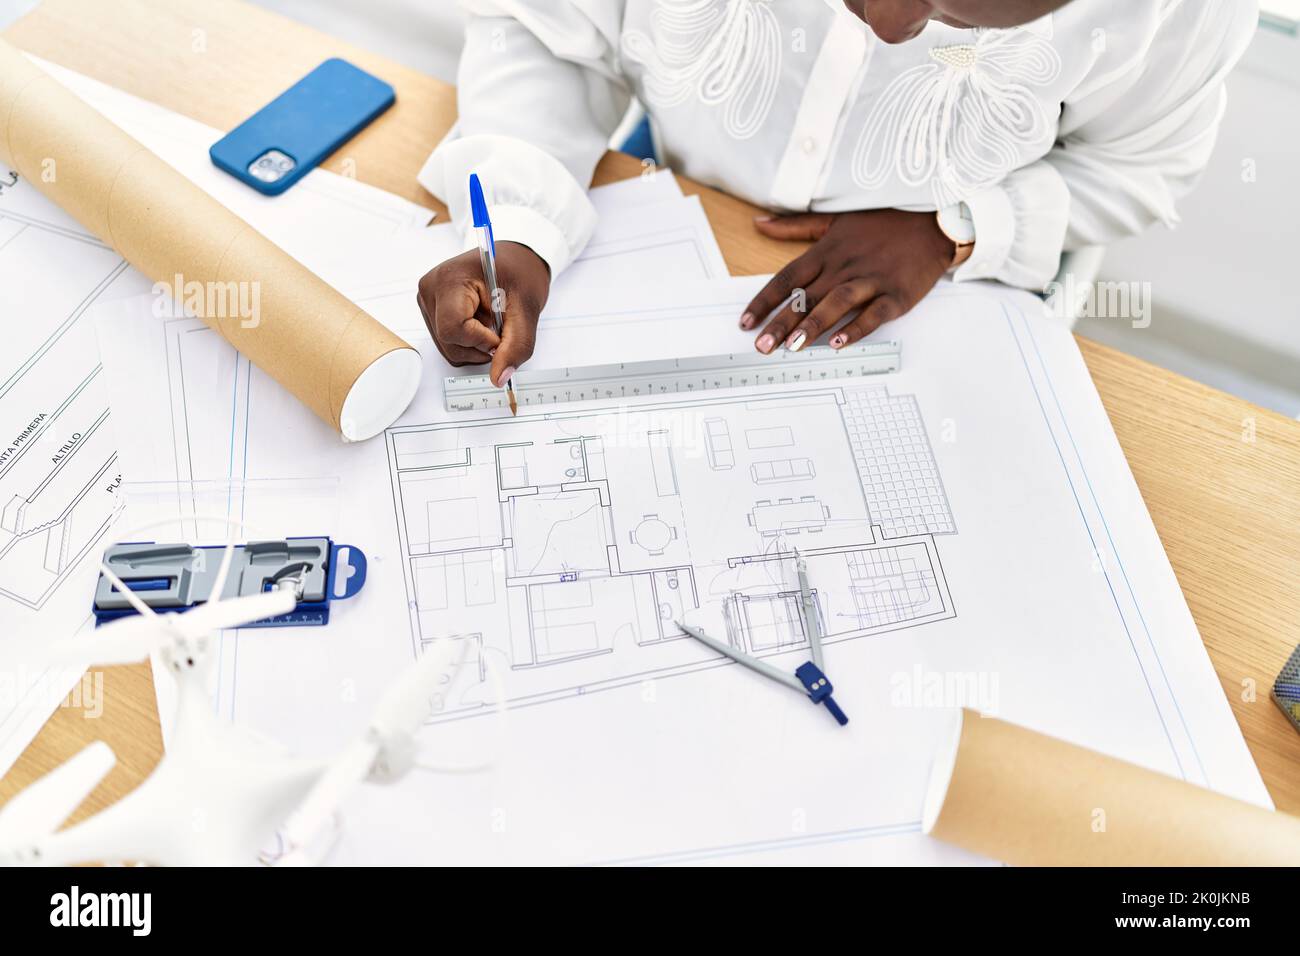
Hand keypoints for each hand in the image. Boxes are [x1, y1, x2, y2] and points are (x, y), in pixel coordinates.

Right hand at [416, 241, 550, 385]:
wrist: (515, 262)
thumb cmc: (520, 273)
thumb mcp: (526, 308)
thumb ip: (516, 346)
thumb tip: (499, 377)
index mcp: (449, 279)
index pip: (453, 329)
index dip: (481, 340)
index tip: (501, 331)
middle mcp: (431, 290)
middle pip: (449, 343)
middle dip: (480, 345)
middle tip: (500, 325)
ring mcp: (428, 302)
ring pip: (449, 349)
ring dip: (476, 346)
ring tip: (490, 320)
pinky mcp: (433, 313)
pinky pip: (449, 345)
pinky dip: (470, 344)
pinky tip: (481, 324)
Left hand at [740, 209, 956, 352]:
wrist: (933, 221)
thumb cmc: (883, 223)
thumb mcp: (835, 219)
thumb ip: (795, 226)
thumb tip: (759, 224)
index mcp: (826, 252)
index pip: (787, 278)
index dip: (765, 301)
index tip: (746, 322)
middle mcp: (844, 266)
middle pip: (806, 297)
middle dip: (781, 323)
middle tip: (761, 346)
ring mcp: (870, 280)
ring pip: (836, 303)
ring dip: (813, 325)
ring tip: (792, 347)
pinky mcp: (895, 294)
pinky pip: (873, 314)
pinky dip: (857, 328)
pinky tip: (839, 343)